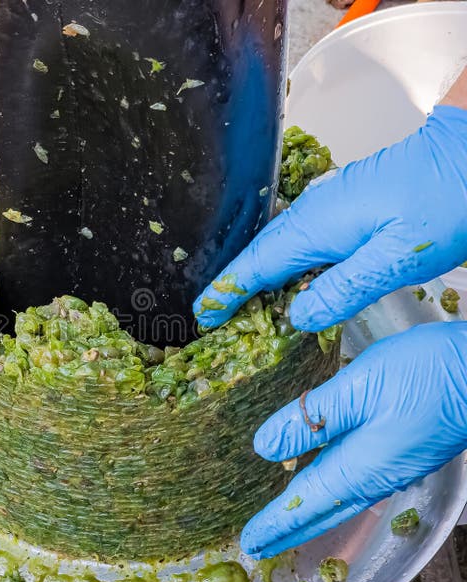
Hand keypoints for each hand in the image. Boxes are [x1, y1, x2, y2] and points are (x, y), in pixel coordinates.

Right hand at [193, 105, 466, 332]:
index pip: (256, 266)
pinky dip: (283, 259)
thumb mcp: (396, 259)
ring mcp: (328, 202)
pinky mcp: (345, 201)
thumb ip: (342, 290)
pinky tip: (291, 276)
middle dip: (234, 284)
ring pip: (278, 243)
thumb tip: (298, 316)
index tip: (205, 314)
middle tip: (214, 314)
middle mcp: (314, 211)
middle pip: (260, 253)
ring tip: (242, 300)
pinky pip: (299, 235)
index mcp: (317, 227)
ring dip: (257, 272)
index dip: (228, 292)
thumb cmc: (448, 198)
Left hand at [240, 322, 466, 557]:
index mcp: (359, 467)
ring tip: (287, 520)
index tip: (250, 542)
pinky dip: (331, 493)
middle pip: (323, 511)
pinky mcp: (403, 449)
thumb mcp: (357, 391)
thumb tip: (265, 448)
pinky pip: (356, 483)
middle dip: (290, 528)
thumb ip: (311, 419)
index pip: (305, 503)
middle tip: (261, 544)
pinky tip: (327, 481)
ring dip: (309, 513)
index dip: (275, 522)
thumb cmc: (426, 376)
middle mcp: (375, 475)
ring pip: (340, 499)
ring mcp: (392, 465)